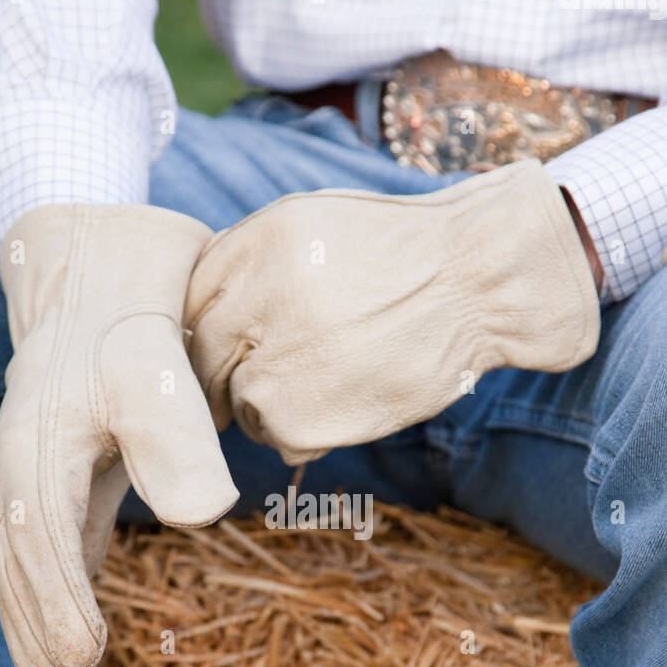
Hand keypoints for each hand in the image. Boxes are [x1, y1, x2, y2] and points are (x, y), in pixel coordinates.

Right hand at [0, 204, 238, 666]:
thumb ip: (173, 434)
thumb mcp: (155, 362)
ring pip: (29, 590)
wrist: (106, 265)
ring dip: (46, 655)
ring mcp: (35, 490)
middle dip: (43, 663)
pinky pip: (50, 571)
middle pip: (21, 589)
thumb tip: (201, 514)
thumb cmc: (133, 311)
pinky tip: (82, 655)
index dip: (57, 608)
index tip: (85, 664)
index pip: (40, 549)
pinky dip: (61, 618)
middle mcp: (21, 481)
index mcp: (33, 455)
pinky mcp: (61, 492)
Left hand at [184, 160, 599, 464]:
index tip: (225, 349)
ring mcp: (269, 361)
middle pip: (201, 359)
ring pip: (239, 403)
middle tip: (272, 376)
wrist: (479, 281)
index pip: (187, 306)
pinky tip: (348, 400)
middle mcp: (249, 300)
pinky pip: (276, 437)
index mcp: (249, 246)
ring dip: (271, 404)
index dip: (204, 333)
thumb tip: (195, 330)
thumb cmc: (398, 254)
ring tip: (332, 377)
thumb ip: (245, 269)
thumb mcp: (310, 229)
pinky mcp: (294, 416)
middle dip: (227, 374)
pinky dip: (304, 431)